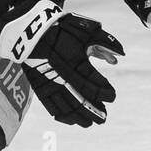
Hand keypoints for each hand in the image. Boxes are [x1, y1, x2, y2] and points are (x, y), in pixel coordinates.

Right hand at [0, 0, 124, 126]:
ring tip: (91, 123)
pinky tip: (72, 121)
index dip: (105, 93)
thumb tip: (119, 56)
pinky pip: (52, 107)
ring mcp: (50, 83)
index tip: (112, 96)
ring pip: (68, 107)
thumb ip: (105, 42)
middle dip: (95, 110)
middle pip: (83, 100)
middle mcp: (64, 76)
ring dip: (81, 116)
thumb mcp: (86, 30)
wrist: (31, 30)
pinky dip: (63, 116)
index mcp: (77, 62)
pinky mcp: (39, 87)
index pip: (95, 84)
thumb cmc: (62, 28)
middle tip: (104, 117)